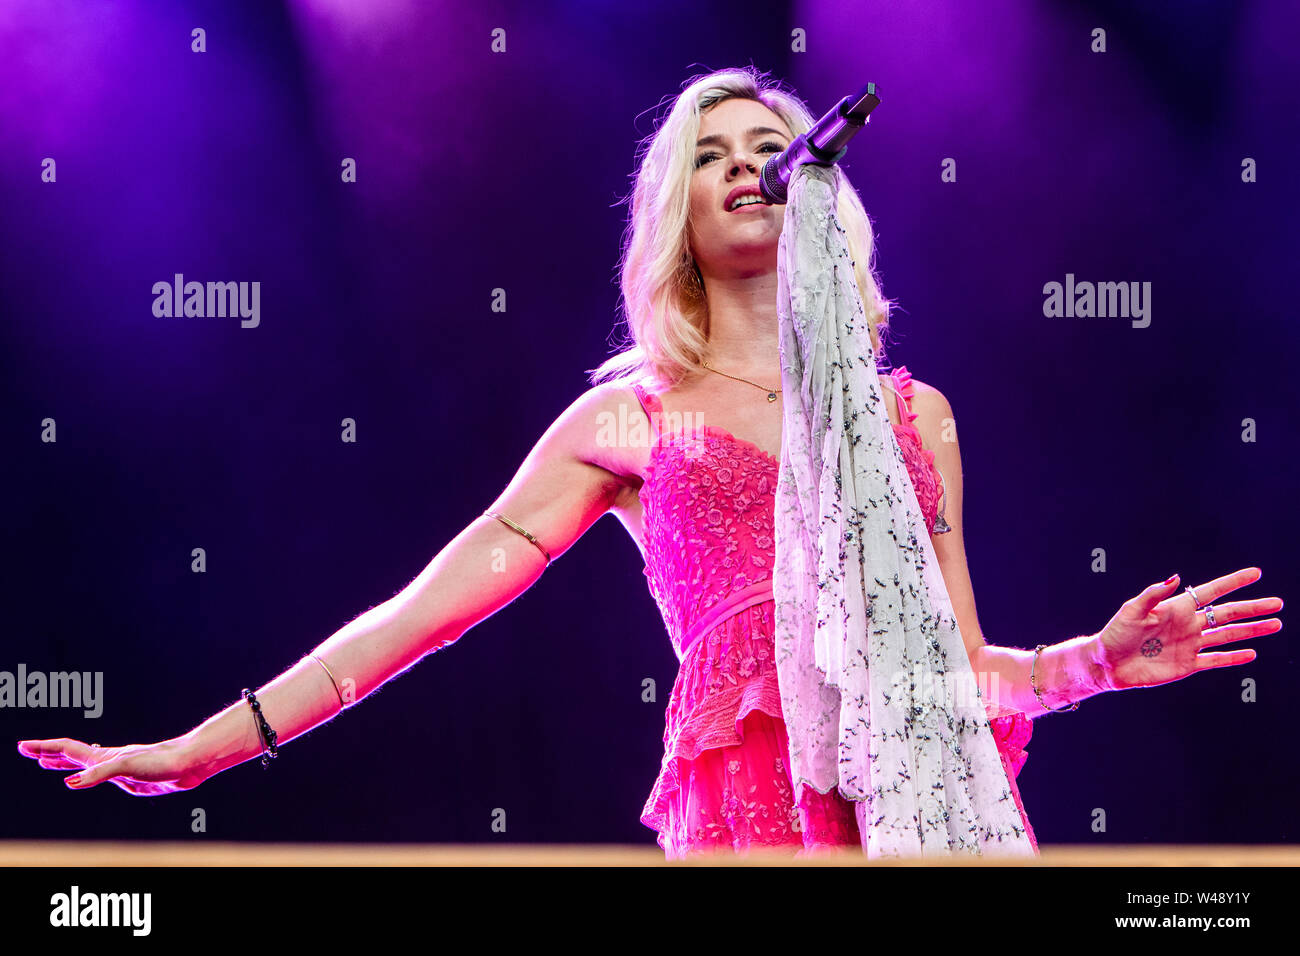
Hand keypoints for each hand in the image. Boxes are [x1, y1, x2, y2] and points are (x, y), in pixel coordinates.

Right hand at [16, 736, 204, 795]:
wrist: (187, 764)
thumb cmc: (160, 761)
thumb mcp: (126, 768)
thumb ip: (98, 774)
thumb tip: (69, 783)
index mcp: (102, 756)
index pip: (66, 749)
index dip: (44, 748)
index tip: (23, 746)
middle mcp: (107, 760)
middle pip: (70, 755)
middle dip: (46, 753)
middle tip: (26, 750)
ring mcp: (117, 768)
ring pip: (82, 765)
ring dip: (61, 763)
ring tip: (45, 763)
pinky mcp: (129, 778)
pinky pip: (98, 776)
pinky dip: (84, 775)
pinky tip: (84, 778)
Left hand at [1094, 567, 1282, 691]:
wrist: (1108, 663)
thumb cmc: (1116, 633)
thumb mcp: (1132, 610)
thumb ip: (1154, 594)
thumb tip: (1176, 577)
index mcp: (1177, 608)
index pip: (1211, 592)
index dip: (1233, 582)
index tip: (1256, 573)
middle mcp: (1188, 624)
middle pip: (1227, 614)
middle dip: (1252, 608)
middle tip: (1277, 603)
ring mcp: (1191, 645)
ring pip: (1228, 635)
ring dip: (1251, 630)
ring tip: (1275, 624)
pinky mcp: (1188, 665)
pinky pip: (1216, 660)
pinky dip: (1234, 657)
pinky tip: (1252, 653)